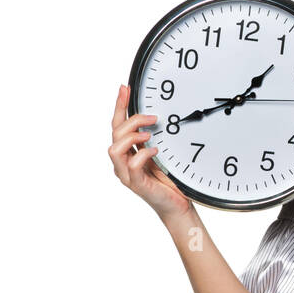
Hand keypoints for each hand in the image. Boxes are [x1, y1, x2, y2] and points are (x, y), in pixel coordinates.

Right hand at [108, 85, 196, 223]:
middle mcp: (123, 162)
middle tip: (153, 118)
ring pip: (114, 149)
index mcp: (128, 151)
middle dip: (132, 120)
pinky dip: (143, 155)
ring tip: (150, 136)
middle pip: (115, 132)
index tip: (125, 88)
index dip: (120, 105)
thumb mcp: (162, 151)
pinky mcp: (137, 184)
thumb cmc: (170, 179)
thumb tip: (156, 114)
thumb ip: (154, 136)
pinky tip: (156, 152)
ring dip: (131, 137)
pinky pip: (131, 166)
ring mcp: (127, 174)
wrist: (178, 204)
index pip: (118, 123)